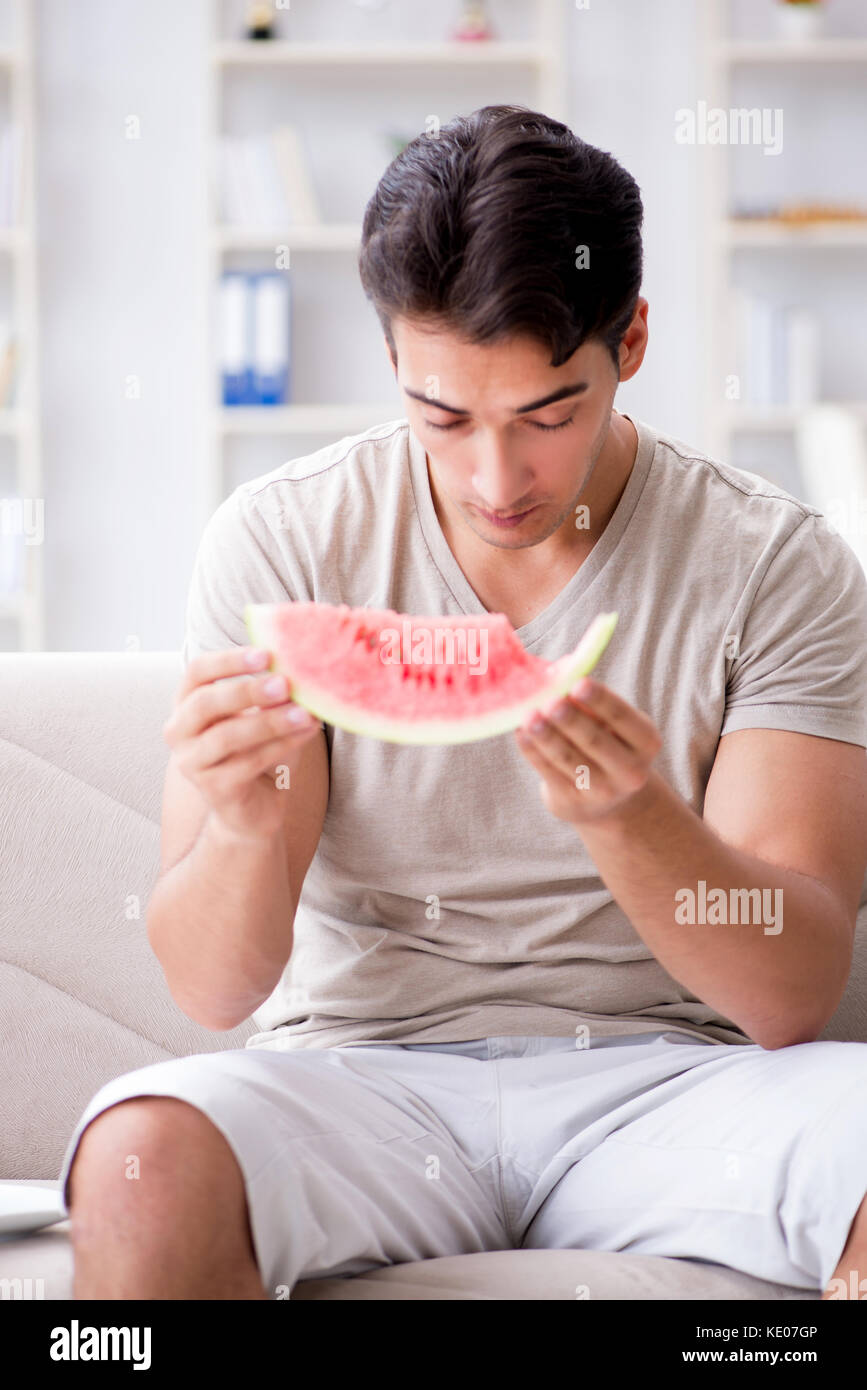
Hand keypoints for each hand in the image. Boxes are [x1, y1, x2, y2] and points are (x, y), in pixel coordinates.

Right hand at [162, 647, 322, 841]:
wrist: (253, 808)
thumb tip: (297, 666)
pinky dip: (281, 746)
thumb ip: (269, 693)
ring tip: (305, 713)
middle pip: (205, 703)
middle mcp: (179, 731)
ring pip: (226, 736)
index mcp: (187, 703)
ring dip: (269, 722)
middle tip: (285, 684)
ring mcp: (192, 762)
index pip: (197, 672)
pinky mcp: (212, 788)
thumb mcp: (260, 715)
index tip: (266, 654)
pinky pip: (248, 763)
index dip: (229, 660)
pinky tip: (307, 733)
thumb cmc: (256, 752)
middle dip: (247, 691)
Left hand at [515, 677, 662, 826]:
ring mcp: (602, 791)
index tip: (579, 683)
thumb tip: (559, 671)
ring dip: (546, 736)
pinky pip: (549, 772)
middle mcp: (630, 771)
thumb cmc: (605, 741)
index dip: (601, 700)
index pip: (623, 717)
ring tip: (528, 716)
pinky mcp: (573, 802)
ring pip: (568, 759)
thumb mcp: (610, 722)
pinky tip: (521, 732)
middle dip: (571, 720)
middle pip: (595, 741)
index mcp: (646, 742)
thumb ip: (588, 700)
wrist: (605, 798)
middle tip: (551, 701)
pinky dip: (532, 750)